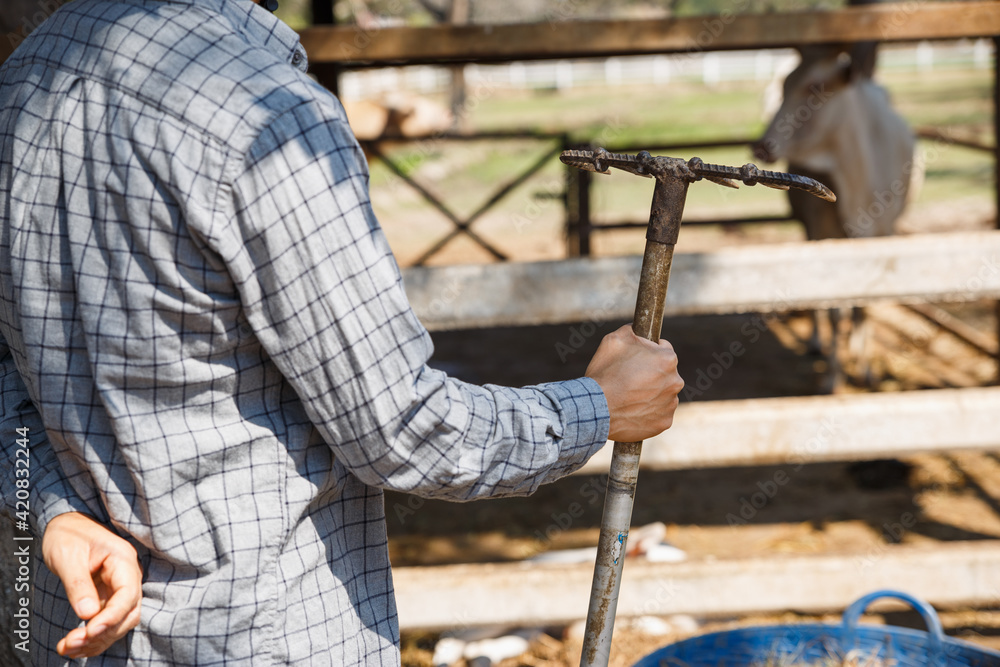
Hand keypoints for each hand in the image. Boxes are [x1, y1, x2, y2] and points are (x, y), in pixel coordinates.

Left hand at [41, 512, 141, 658]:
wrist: (66, 525)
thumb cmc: (67, 535)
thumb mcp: (67, 557)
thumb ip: (78, 584)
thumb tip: (87, 614)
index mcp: (122, 560)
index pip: (128, 594)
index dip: (112, 616)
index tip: (91, 631)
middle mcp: (127, 576)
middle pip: (128, 613)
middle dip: (102, 633)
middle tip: (72, 643)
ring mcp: (119, 588)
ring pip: (119, 622)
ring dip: (97, 640)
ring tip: (68, 648)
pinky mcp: (108, 598)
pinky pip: (107, 623)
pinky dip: (93, 638)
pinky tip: (75, 646)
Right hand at [585, 324, 683, 441]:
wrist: (596, 410)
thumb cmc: (605, 373)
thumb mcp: (614, 339)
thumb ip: (633, 331)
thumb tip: (638, 330)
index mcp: (668, 359)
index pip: (663, 348)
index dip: (647, 352)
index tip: (635, 359)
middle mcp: (675, 381)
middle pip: (664, 373)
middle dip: (650, 373)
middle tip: (628, 379)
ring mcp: (671, 404)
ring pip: (662, 393)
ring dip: (650, 393)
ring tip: (628, 397)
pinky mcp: (664, 422)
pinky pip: (658, 413)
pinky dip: (648, 412)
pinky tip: (632, 410)